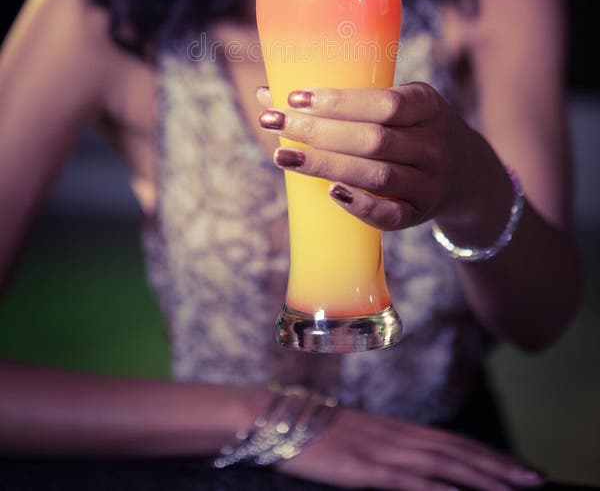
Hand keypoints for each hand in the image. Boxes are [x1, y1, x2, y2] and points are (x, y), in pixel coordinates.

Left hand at [258, 83, 479, 231]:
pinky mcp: (422, 214)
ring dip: (326, 165)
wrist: (466, 173)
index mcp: (428, 105)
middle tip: (272, 121)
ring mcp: (432, 182)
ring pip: (377, 175)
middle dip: (318, 131)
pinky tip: (329, 192)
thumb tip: (265, 91)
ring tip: (282, 155)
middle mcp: (435, 144)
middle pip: (374, 139)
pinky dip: (360, 205)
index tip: (295, 97)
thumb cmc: (411, 128)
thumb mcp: (397, 104)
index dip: (340, 102)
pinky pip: (391, 215)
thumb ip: (342, 100)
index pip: (385, 103)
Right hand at [278, 406, 544, 490]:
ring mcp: (383, 452)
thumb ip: (384, 448)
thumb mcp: (354, 438)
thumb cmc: (310, 431)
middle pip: (457, 452)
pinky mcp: (365, 469)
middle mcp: (396, 436)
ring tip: (515, 489)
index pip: (452, 442)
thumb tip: (408, 464)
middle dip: (498, 467)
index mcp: (395, 429)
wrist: (272, 416)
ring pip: (445, 466)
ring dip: (483, 478)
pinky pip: (411, 483)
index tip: (516, 467)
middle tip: (534, 480)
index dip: (486, 455)